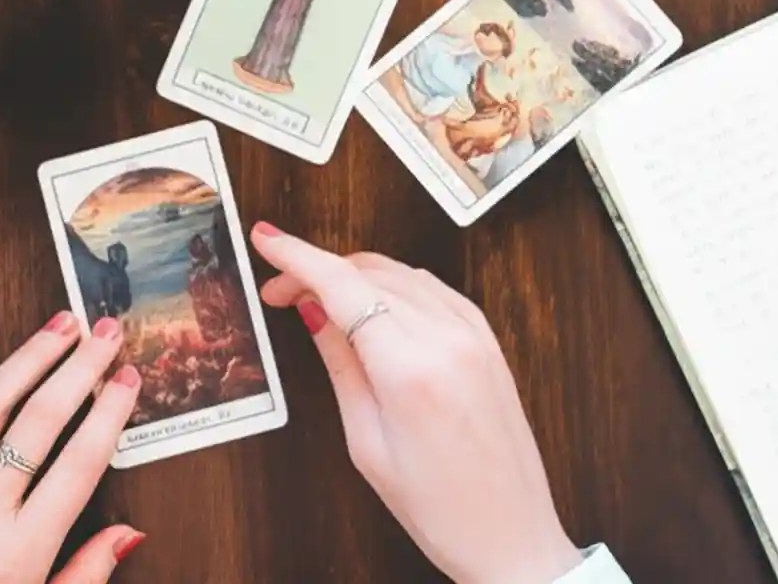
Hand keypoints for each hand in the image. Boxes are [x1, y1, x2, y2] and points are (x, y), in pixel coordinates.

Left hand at [0, 313, 144, 583]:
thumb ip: (86, 575)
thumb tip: (130, 532)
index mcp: (22, 550)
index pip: (81, 462)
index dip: (111, 412)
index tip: (130, 377)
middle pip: (41, 421)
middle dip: (81, 368)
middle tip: (106, 331)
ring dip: (28, 358)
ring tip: (60, 325)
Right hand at [250, 223, 581, 583]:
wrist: (511, 536)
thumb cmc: (438, 508)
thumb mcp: (366, 442)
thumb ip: (340, 365)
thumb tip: (314, 311)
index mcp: (411, 370)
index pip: (343, 286)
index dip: (297, 257)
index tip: (266, 241)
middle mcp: (449, 340)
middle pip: (369, 273)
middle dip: (318, 269)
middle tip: (279, 291)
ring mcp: (475, 337)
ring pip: (402, 274)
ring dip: (355, 274)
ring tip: (318, 296)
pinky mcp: (488, 342)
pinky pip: (434, 290)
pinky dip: (395, 284)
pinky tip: (371, 300)